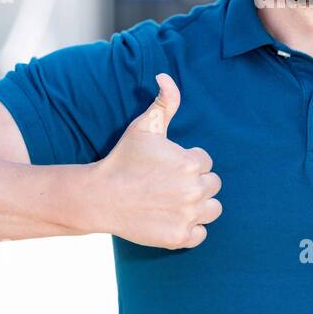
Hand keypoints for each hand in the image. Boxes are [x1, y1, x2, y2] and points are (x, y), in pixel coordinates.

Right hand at [95, 72, 221, 248]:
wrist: (99, 197)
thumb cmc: (123, 159)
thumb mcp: (144, 126)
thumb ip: (164, 102)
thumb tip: (165, 76)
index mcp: (191, 162)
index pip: (205, 162)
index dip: (187, 162)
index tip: (167, 166)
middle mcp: (194, 189)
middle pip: (213, 185)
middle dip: (195, 183)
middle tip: (169, 184)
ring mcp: (188, 215)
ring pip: (213, 210)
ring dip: (199, 206)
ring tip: (175, 200)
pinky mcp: (179, 237)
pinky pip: (201, 234)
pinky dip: (191, 229)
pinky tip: (172, 218)